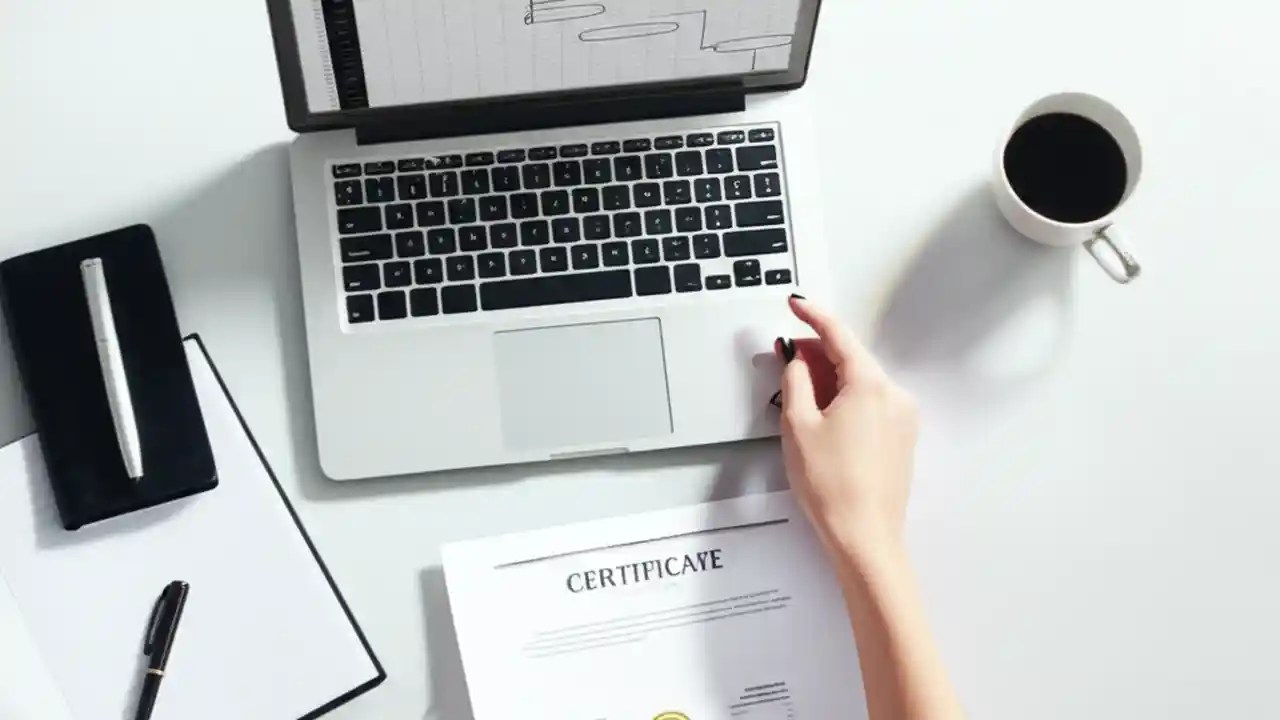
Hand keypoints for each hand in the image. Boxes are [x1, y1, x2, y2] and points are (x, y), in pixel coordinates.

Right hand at [775, 296, 918, 566]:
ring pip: (860, 383)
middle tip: (784, 360)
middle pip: (851, 359)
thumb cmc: (829, 484)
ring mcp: (903, 417)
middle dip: (817, 355)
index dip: (813, 315)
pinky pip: (871, 404)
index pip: (838, 335)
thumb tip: (798, 359)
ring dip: (830, 380)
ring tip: (798, 398)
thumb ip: (796, 381)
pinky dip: (846, 400)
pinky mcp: (902, 438)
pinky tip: (823, 417)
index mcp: (870, 384)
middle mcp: (894, 394)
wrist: (865, 537)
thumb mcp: (798, 426)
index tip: (794, 302)